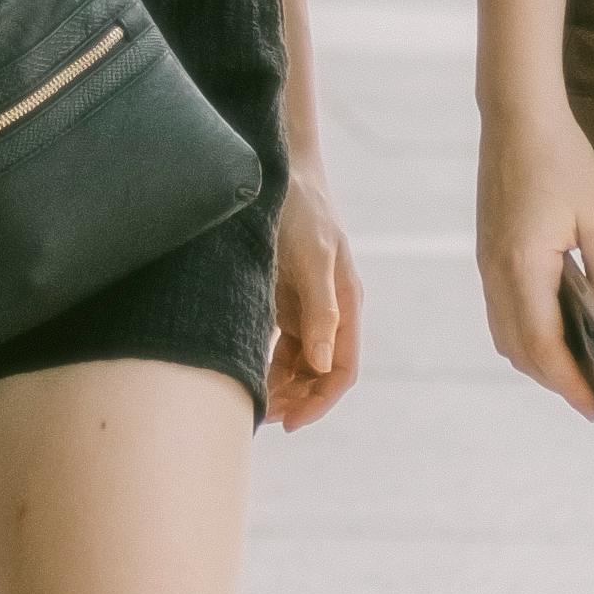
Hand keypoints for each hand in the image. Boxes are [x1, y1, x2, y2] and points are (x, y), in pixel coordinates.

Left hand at [264, 172, 361, 430]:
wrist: (279, 172)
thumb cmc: (301, 210)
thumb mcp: (312, 257)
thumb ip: (320, 309)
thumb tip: (321, 363)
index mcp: (346, 304)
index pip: (341, 368)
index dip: (320, 400)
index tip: (291, 422)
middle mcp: (330, 312)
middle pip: (320, 373)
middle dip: (297, 400)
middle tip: (264, 418)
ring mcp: (306, 307)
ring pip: (299, 365)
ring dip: (282, 389)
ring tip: (254, 407)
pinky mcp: (283, 301)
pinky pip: (280, 347)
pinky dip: (268, 367)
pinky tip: (247, 378)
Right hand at [480, 97, 593, 415]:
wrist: (516, 118)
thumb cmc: (563, 162)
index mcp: (524, 266)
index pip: (544, 345)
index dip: (570, 382)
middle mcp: (496, 272)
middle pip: (520, 350)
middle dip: (555, 380)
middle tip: (593, 399)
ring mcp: (485, 265)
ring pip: (505, 336)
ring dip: (538, 361)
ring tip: (578, 372)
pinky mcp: (486, 255)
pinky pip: (501, 313)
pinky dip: (525, 336)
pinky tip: (556, 334)